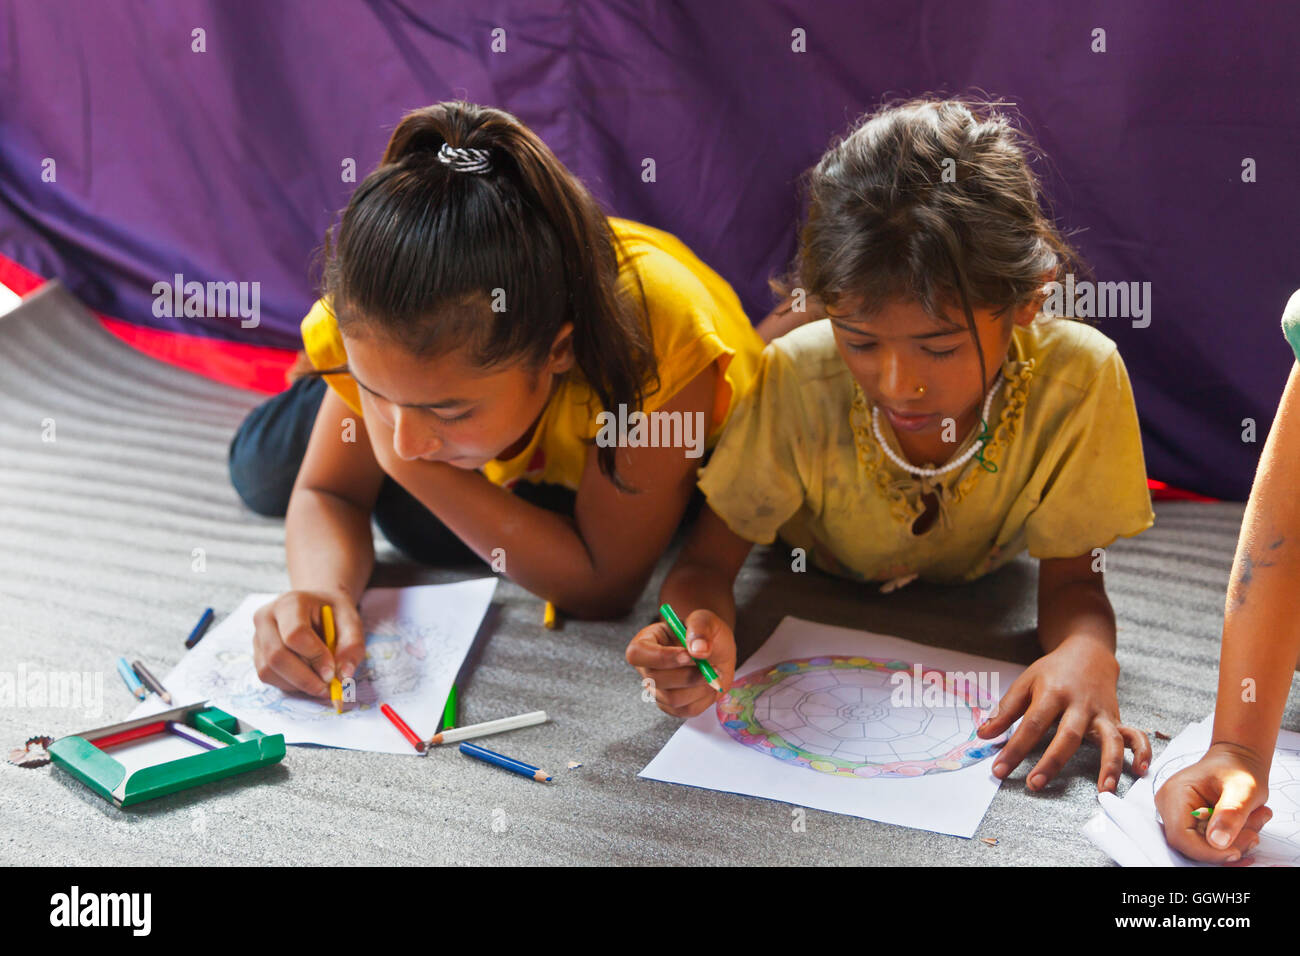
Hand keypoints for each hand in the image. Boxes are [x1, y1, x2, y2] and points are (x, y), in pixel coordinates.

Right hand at [252, 589, 365, 696]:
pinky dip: (289, 684)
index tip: (332, 672)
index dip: (314, 657)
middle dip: (304, 678)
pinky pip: (268, 677)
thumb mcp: (351, 621)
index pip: (295, 634)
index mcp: (290, 603)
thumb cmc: (332, 613)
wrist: (316, 607)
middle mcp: (266, 618)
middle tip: (327, 688)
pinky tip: (306, 676)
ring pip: (269, 670)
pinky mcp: (257, 654)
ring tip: (319, 680)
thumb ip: (352, 646)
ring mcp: (257, 637)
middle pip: (277, 656)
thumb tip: (344, 676)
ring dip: (297, 684)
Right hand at [625, 609, 736, 717]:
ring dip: (698, 686)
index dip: (662, 657)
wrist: (717, 652)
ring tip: (712, 672)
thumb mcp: (705, 619)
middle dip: (688, 675)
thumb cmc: (705, 633)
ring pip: (672, 699)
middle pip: (655, 680)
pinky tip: (709, 684)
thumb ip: (700, 628)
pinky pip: (687, 710)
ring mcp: (657, 690)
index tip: (689, 655)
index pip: (637, 654)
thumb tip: (698, 651)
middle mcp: (646, 668)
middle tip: (709, 665)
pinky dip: (704, 698)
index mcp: (645, 642)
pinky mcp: (672, 706)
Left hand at [976, 636, 1151, 791]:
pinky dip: (1142, 751)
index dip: (1014, 748)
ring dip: (1109, 765)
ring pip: (1110, 739)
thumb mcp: (1025, 682)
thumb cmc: (1053, 672)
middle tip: (1034, 784)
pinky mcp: (1116, 719)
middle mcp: (1079, 704)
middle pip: (1067, 735)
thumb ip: (1005, 710)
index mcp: (1052, 693)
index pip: (1031, 724)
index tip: (999, 770)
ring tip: (1104, 791)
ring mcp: (1101, 713)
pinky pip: (1136, 735)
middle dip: (1051, 762)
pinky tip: (1139, 770)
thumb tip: (983, 735)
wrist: (1088, 652)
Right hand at [1154, 743, 1272, 862]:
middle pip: (1192, 845)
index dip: (1207, 851)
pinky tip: (1246, 826)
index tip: (1236, 851)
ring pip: (1202, 847)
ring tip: (1254, 821)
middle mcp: (1169, 807)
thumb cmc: (1238, 768)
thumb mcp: (1244, 788)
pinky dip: (1231, 841)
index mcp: (1174, 795)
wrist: (1238, 761)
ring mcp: (1177, 816)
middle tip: (1253, 833)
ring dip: (1233, 843)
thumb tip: (1217, 842)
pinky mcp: (1189, 823)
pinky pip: (1207, 844)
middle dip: (1225, 846)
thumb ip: (1231, 813)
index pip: (1180, 836)